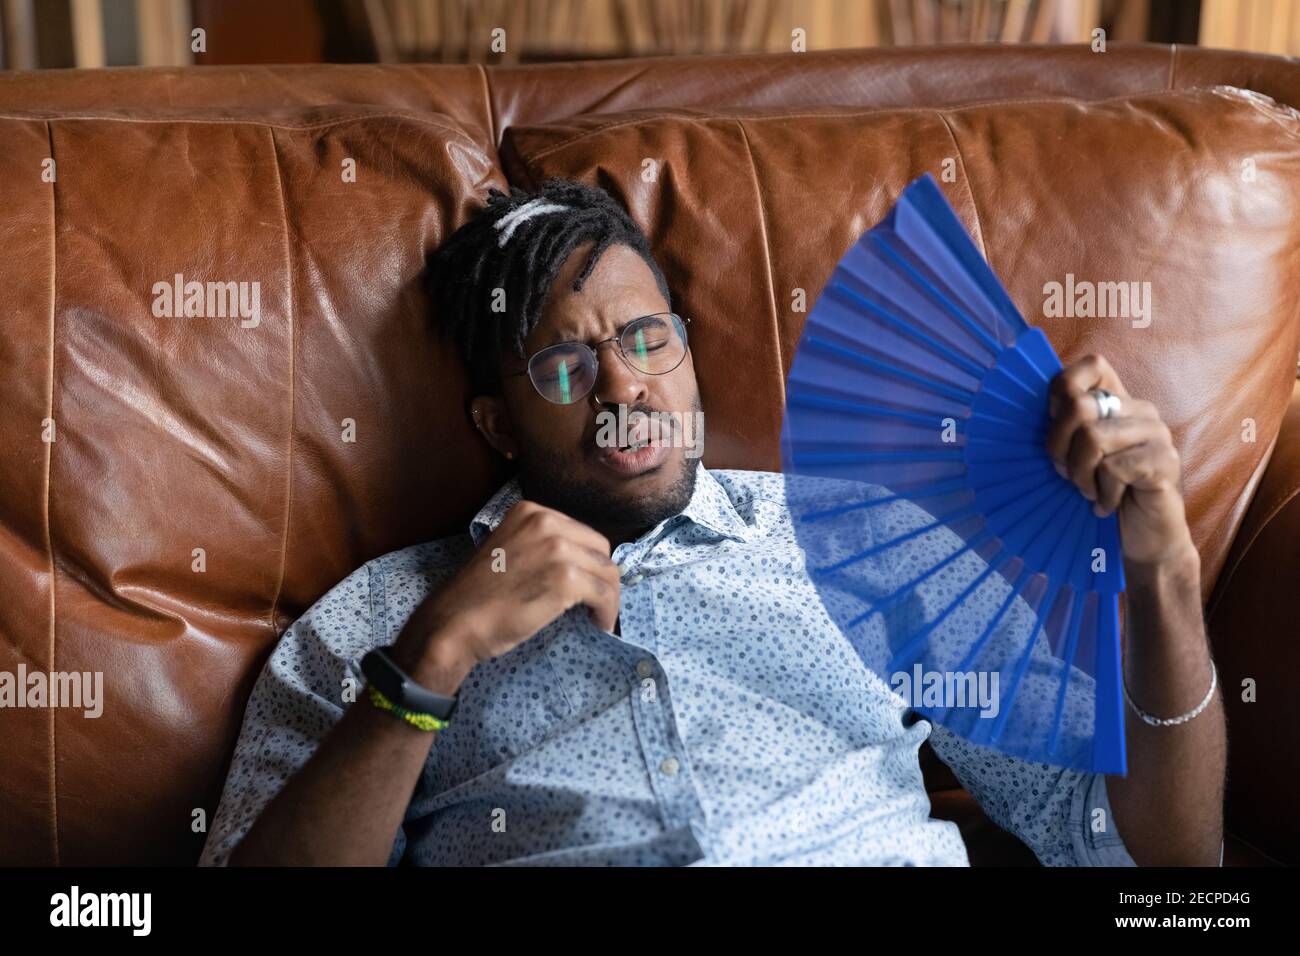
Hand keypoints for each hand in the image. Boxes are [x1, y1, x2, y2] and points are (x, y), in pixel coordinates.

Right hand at [390, 500, 620, 693]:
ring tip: (599, 617)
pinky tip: (599, 625)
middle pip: (599, 548)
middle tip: (596, 602)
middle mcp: (546, 521)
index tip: (586, 583)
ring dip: (608, 597)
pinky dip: (607, 612)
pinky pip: (604, 595)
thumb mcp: (507, 550)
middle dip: (602, 576)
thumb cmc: (476, 597)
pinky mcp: (565, 579)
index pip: (580, 532)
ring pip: (607, 572)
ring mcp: (557, 549)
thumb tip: (577, 565)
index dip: (587, 561)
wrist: (455, 622)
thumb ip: (538, 547)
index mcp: (530, 512)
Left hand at [1044, 354, 1195, 568]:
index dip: (1061, 393)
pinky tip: (1107, 504)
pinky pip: (1113, 468)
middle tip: (1067, 475)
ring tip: (1088, 491)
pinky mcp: (1165, 462)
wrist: (1143, 539)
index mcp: (1119, 402)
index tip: (1056, 432)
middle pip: (1079, 405)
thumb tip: (1022, 409)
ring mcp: (1157, 434)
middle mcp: (1141, 411)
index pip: (1092, 365)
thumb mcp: (1074, 456)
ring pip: (1093, 438)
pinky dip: (1101, 493)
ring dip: (1080, 474)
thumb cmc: (1101, 495)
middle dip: (1059, 446)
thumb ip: (1064, 428)